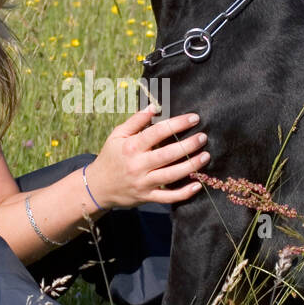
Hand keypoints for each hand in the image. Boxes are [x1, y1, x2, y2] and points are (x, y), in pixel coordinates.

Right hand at [85, 105, 208, 209]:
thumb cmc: (111, 156)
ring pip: (170, 176)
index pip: (157, 132)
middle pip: (167, 154)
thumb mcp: (118, 135)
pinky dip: (183, 193)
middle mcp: (138, 165)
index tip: (194, 118)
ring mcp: (143, 183)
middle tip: (203, 137)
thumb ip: (136, 121)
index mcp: (131, 147)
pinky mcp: (146, 197)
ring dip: (191, 166)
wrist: (97, 186)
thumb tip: (154, 108)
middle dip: (188, 145)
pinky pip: (167, 197)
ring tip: (206, 156)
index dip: (177, 124)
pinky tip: (198, 185)